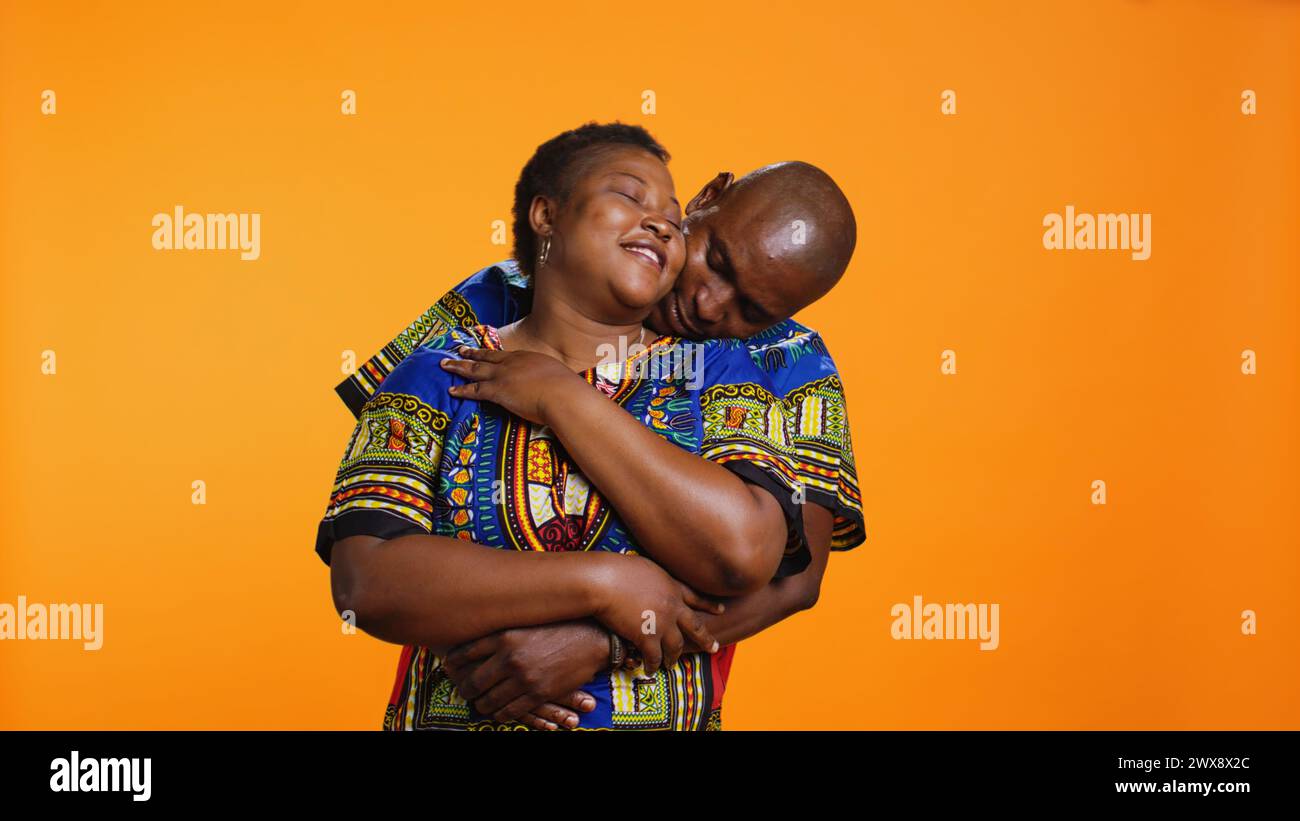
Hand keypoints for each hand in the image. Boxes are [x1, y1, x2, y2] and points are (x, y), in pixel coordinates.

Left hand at [440, 346, 586, 425]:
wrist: (562, 394)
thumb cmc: (566, 389)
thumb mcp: (559, 377)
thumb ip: (552, 379)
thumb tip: (558, 386)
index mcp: (527, 358)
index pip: (504, 354)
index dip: (491, 352)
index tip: (483, 350)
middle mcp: (512, 363)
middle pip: (486, 357)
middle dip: (470, 354)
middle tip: (458, 350)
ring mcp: (503, 376)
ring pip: (475, 370)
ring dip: (458, 367)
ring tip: (445, 365)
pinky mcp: (498, 391)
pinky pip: (474, 390)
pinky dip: (462, 390)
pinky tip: (451, 390)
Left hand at [441, 621, 607, 729]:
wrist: (591, 638)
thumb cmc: (558, 625)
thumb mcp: (525, 620)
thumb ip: (502, 628)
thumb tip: (478, 625)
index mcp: (503, 636)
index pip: (464, 653)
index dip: (453, 663)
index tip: (449, 666)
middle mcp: (509, 657)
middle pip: (472, 681)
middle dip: (464, 689)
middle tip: (462, 690)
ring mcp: (523, 678)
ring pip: (488, 700)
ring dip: (481, 704)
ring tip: (480, 703)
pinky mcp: (537, 694)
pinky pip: (509, 712)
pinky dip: (500, 714)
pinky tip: (498, 711)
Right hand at [586, 553, 723, 675]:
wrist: (604, 580)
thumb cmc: (616, 568)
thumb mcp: (646, 565)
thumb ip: (655, 576)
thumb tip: (651, 576)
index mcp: (672, 587)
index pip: (695, 597)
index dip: (708, 605)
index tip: (721, 610)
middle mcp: (672, 606)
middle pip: (695, 626)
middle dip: (705, 639)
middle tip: (713, 648)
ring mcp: (661, 623)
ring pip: (675, 647)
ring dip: (673, 658)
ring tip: (672, 665)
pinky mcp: (646, 637)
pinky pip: (654, 657)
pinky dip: (653, 665)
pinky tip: (651, 670)